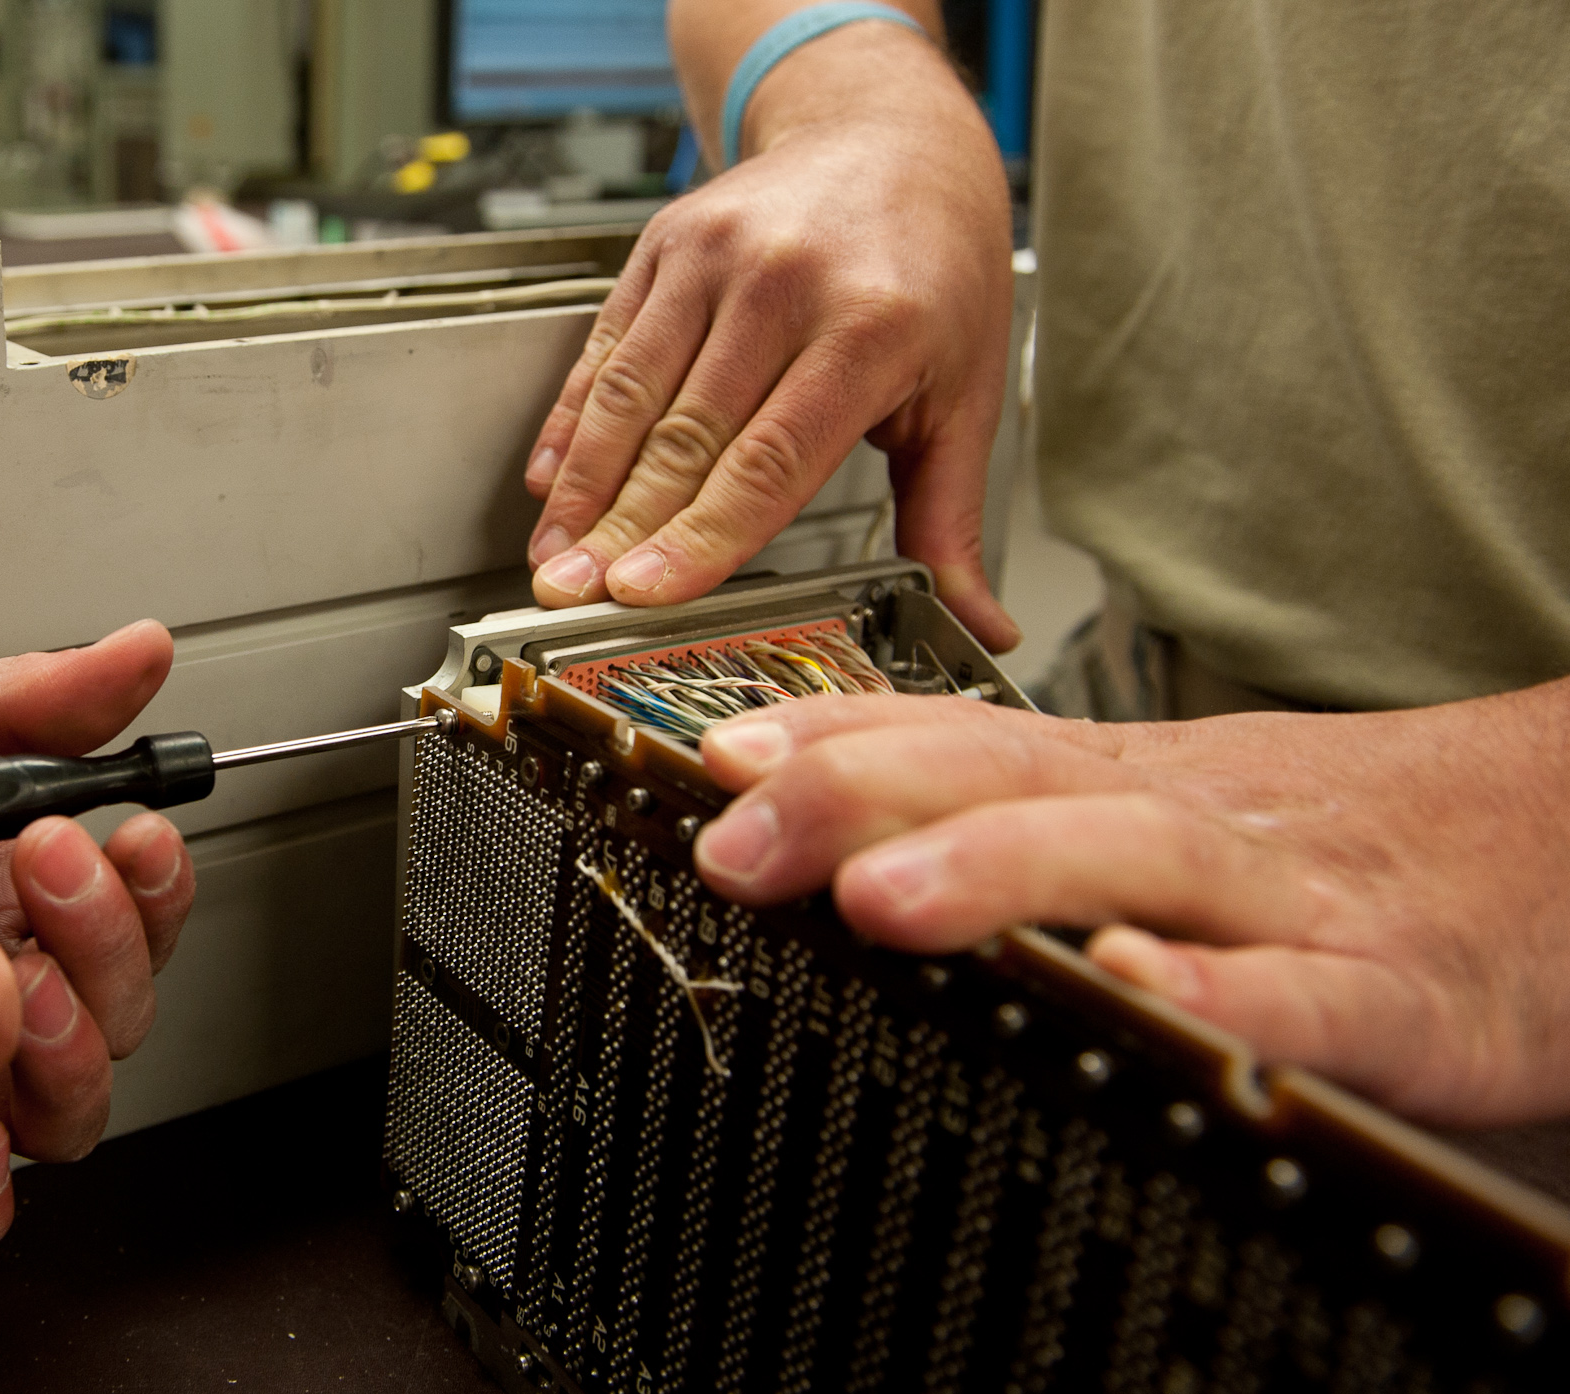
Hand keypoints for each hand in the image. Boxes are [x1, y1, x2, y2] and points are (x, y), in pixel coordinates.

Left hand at [0, 623, 195, 1268]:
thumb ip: (12, 695)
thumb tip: (133, 656)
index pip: (120, 906)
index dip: (147, 884)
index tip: (131, 836)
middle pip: (106, 1008)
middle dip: (107, 947)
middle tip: (52, 873)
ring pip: (46, 1111)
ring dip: (68, 1063)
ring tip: (26, 999)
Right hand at [523, 20, 1018, 649]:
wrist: (891, 136)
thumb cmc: (933, 268)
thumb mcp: (964, 392)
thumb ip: (951, 516)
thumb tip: (980, 621)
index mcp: (871, 329)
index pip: (769, 460)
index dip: (700, 535)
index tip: (646, 591)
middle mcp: (786, 284)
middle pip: (686, 436)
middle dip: (621, 530)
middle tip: (574, 596)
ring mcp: (717, 257)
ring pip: (632, 392)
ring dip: (584, 485)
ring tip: (553, 554)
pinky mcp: (668, 242)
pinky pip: (608, 344)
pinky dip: (573, 417)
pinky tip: (553, 476)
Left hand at [682, 685, 1569, 1126]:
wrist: (1564, 838)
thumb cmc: (1345, 838)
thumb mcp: (1169, 808)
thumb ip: (1024, 815)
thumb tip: (850, 830)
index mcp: (1128, 782)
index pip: (958, 736)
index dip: (829, 743)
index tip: (708, 757)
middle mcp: (1190, 819)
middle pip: (1015, 777)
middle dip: (862, 797)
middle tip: (737, 832)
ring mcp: (1291, 900)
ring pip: (1136, 863)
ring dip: (999, 870)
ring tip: (882, 898)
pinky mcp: (1398, 996)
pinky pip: (1301, 994)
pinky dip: (1221, 990)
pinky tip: (1139, 988)